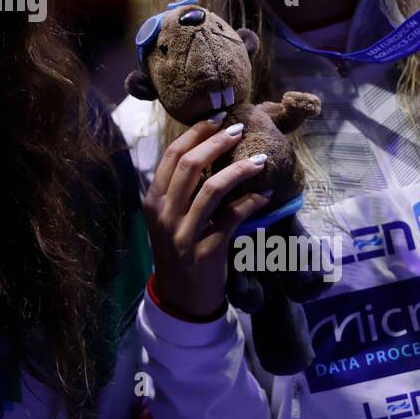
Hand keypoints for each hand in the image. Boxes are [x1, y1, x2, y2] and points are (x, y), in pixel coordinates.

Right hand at [143, 116, 271, 317]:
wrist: (181, 298)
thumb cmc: (178, 251)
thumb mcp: (169, 218)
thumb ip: (180, 191)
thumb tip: (209, 152)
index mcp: (154, 201)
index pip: (171, 156)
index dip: (194, 134)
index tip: (216, 120)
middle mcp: (165, 214)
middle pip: (189, 166)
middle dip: (215, 143)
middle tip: (237, 130)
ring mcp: (184, 234)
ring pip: (212, 189)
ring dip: (239, 169)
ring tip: (259, 159)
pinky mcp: (206, 250)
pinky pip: (232, 218)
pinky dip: (251, 202)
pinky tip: (265, 195)